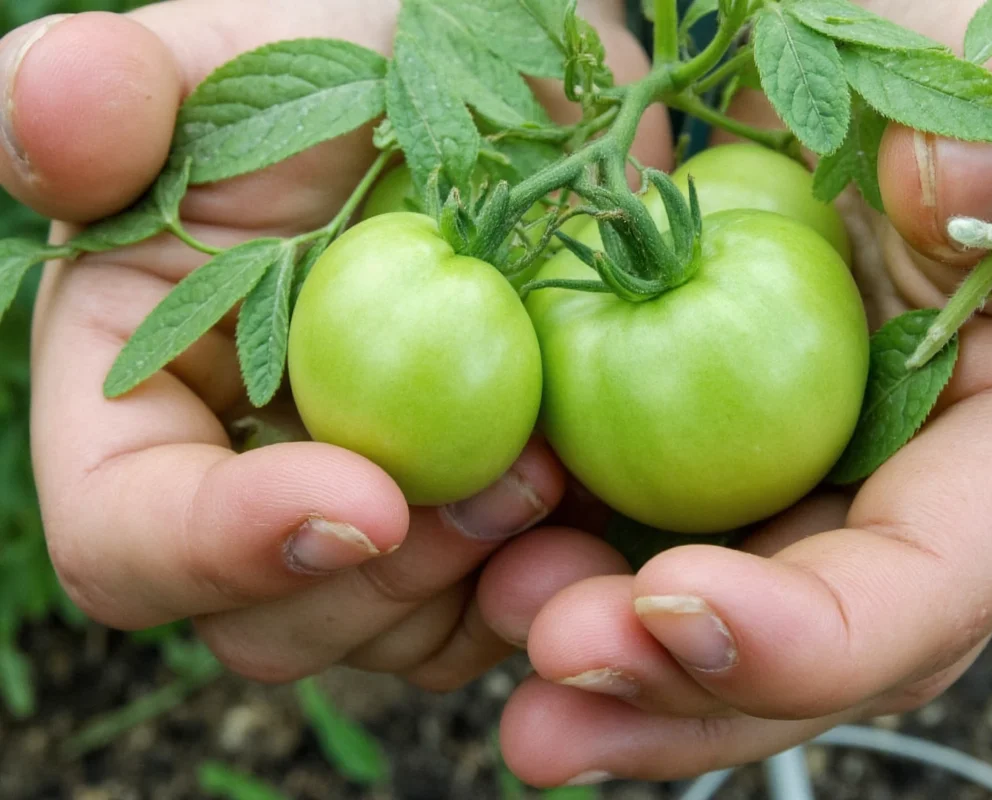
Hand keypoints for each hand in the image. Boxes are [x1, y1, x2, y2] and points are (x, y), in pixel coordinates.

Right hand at [15, 0, 669, 687]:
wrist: (518, 106)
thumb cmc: (365, 62)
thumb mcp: (236, 52)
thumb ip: (114, 86)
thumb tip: (51, 116)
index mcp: (145, 393)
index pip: (124, 536)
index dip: (218, 551)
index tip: (365, 498)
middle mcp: (246, 478)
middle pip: (267, 624)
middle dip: (385, 576)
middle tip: (510, 481)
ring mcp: (368, 512)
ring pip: (388, 638)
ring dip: (478, 591)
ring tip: (560, 480)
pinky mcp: (472, 523)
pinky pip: (490, 616)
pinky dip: (543, 589)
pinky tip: (592, 519)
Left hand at [475, 2, 991, 784]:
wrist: (892, 100)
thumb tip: (940, 192)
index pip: (932, 580)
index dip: (813, 630)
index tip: (672, 601)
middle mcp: (918, 509)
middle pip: (806, 657)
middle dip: (678, 694)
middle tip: (546, 701)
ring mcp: (811, 500)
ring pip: (713, 637)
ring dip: (606, 669)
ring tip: (500, 641)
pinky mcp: (722, 475)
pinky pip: (643, 554)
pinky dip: (569, 581)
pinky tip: (485, 583)